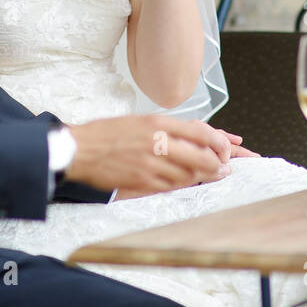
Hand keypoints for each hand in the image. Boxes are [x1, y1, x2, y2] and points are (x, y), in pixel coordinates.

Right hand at [112, 127, 257, 199]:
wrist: (81, 149)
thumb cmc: (109, 133)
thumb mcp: (140, 120)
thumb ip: (167, 128)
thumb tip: (195, 135)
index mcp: (158, 123)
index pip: (201, 133)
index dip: (219, 143)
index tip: (225, 149)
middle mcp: (157, 142)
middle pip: (201, 157)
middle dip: (216, 165)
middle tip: (222, 168)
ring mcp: (150, 164)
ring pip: (188, 176)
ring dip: (200, 178)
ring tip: (205, 176)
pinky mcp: (142, 181)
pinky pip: (171, 186)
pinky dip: (180, 185)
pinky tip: (183, 183)